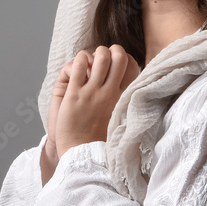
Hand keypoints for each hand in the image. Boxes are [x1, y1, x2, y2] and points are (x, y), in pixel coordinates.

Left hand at [50, 45, 139, 160]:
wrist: (82, 154)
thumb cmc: (100, 139)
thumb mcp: (121, 119)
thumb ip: (125, 101)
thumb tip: (129, 87)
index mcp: (123, 98)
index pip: (132, 65)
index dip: (124, 57)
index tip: (115, 64)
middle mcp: (110, 93)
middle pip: (119, 56)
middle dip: (110, 50)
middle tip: (101, 60)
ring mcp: (92, 93)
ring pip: (100, 56)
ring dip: (93, 54)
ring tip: (88, 63)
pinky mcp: (74, 95)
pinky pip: (77, 66)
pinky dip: (77, 61)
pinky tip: (76, 69)